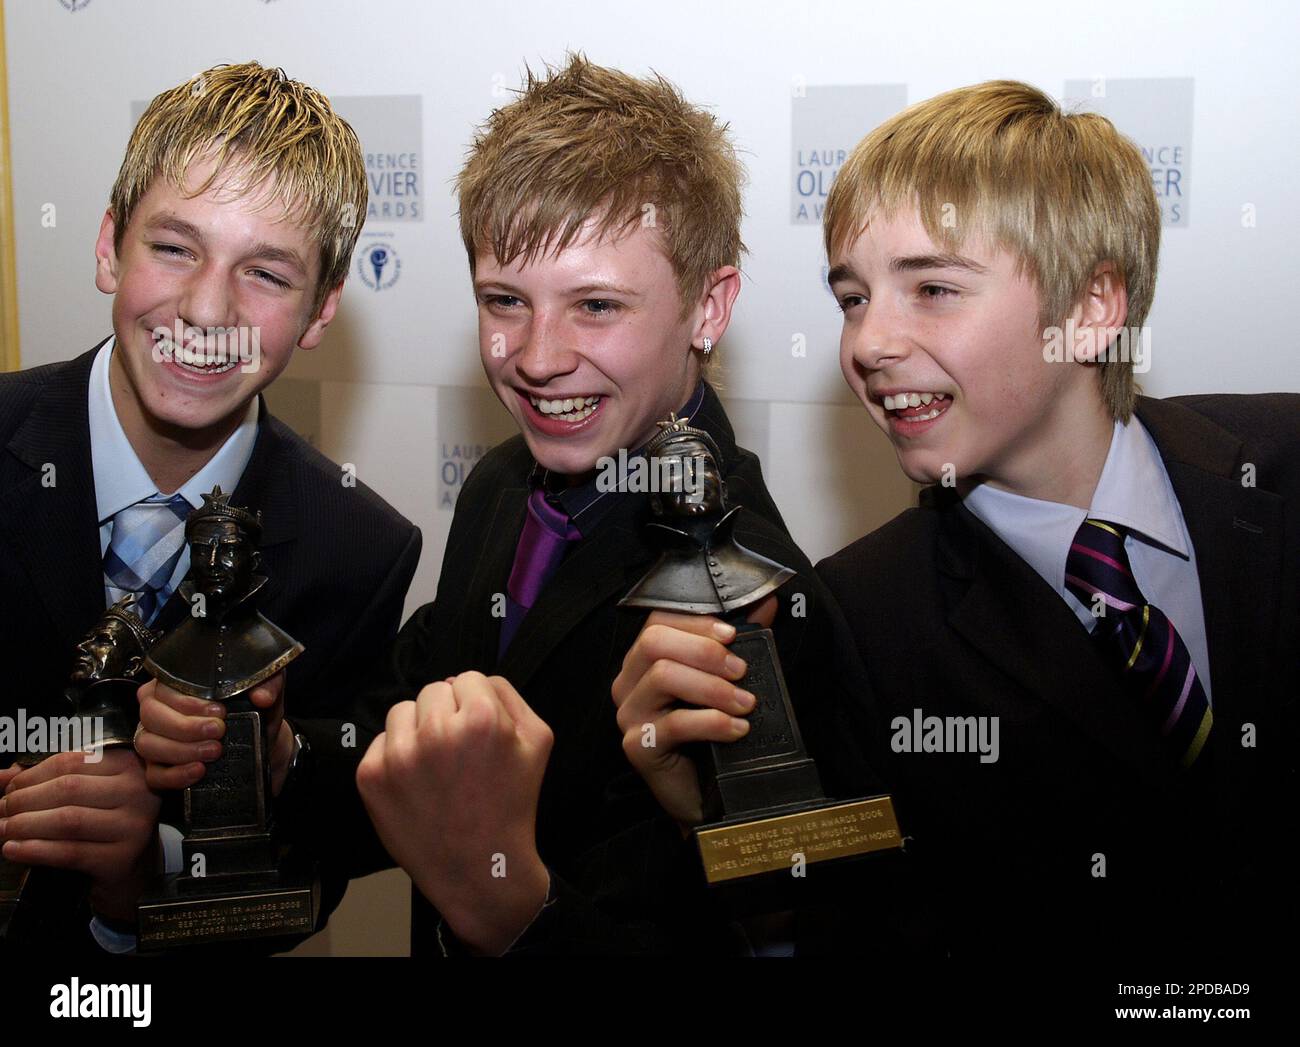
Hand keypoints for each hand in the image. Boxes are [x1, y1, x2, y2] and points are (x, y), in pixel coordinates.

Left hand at [0, 748, 161, 920]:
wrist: (135, 869)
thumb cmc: (106, 824)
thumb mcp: (87, 794)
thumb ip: (47, 780)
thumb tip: (4, 775)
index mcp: (129, 766)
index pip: (71, 762)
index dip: (32, 776)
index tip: (9, 789)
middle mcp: (137, 792)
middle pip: (68, 788)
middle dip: (24, 800)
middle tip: (3, 811)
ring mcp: (133, 826)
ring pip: (68, 820)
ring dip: (26, 825)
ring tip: (4, 830)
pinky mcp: (121, 858)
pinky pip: (70, 852)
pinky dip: (35, 850)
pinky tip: (14, 849)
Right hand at [136, 672, 294, 794]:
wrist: (265, 746)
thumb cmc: (256, 712)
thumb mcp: (266, 693)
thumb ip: (268, 683)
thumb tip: (262, 696)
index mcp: (178, 685)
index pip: (165, 687)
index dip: (188, 701)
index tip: (220, 711)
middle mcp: (160, 710)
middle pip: (150, 715)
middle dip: (184, 726)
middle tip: (218, 732)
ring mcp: (155, 740)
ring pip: (148, 744)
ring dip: (181, 750)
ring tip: (213, 752)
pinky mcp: (159, 770)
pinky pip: (154, 775)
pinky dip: (176, 775)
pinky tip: (198, 771)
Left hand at [356, 671, 552, 954]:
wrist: (479, 867)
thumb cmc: (512, 803)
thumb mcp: (537, 741)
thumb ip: (509, 695)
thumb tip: (463, 679)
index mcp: (482, 718)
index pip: (469, 678)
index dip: (477, 705)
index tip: (480, 736)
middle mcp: (437, 731)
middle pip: (434, 690)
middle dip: (446, 714)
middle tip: (458, 755)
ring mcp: (398, 755)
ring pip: (402, 711)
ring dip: (417, 730)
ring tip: (435, 766)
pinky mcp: (371, 776)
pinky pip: (380, 742)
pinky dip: (395, 757)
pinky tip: (416, 784)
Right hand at [611, 595, 776, 826]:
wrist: (709, 795)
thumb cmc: (714, 733)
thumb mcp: (728, 680)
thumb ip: (742, 639)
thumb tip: (766, 601)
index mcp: (644, 661)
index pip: (658, 621)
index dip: (697, 622)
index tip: (733, 634)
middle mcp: (629, 683)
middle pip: (655, 643)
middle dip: (704, 651)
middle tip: (741, 670)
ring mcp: (629, 715)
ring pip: (663, 676)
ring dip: (713, 687)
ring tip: (746, 704)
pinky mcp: (637, 746)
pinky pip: (673, 723)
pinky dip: (712, 722)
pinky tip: (737, 729)